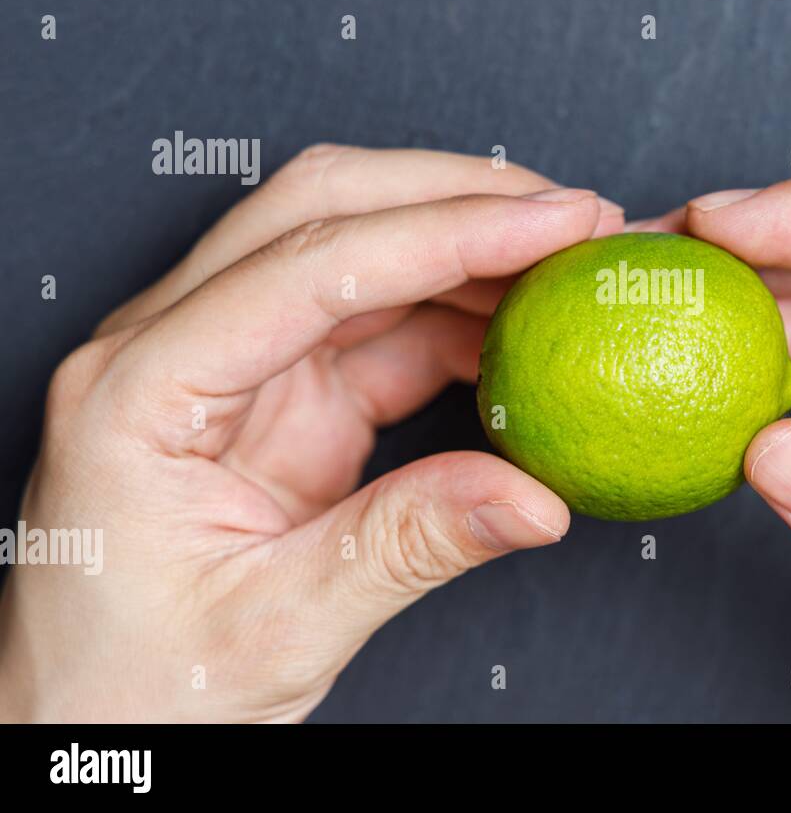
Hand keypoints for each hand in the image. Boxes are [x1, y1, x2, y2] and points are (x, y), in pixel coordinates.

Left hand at [0, 144, 621, 721]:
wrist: (86, 717)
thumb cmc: (134, 684)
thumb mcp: (276, 628)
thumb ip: (408, 548)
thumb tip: (536, 498)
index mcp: (141, 389)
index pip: (311, 266)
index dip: (447, 232)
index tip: (558, 221)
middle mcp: (176, 346)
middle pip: (325, 210)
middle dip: (461, 197)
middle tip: (579, 216)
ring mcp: (232, 363)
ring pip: (360, 253)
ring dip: (470, 250)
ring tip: (571, 269)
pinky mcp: (281, 393)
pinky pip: (383, 328)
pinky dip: (463, 322)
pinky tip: (526, 335)